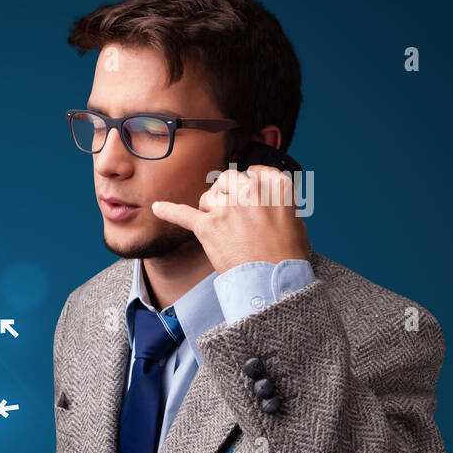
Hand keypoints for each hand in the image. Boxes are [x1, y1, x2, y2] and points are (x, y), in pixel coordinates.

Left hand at [151, 165, 309, 273]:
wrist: (273, 280)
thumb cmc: (286, 254)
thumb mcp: (295, 219)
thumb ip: (276, 202)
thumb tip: (263, 197)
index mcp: (276, 187)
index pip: (254, 171)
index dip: (248, 183)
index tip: (247, 193)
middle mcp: (251, 191)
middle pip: (228, 178)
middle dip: (227, 191)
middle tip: (231, 211)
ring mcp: (228, 207)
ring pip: (208, 195)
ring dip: (210, 206)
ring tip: (219, 226)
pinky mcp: (208, 226)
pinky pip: (182, 213)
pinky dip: (168, 210)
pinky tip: (157, 208)